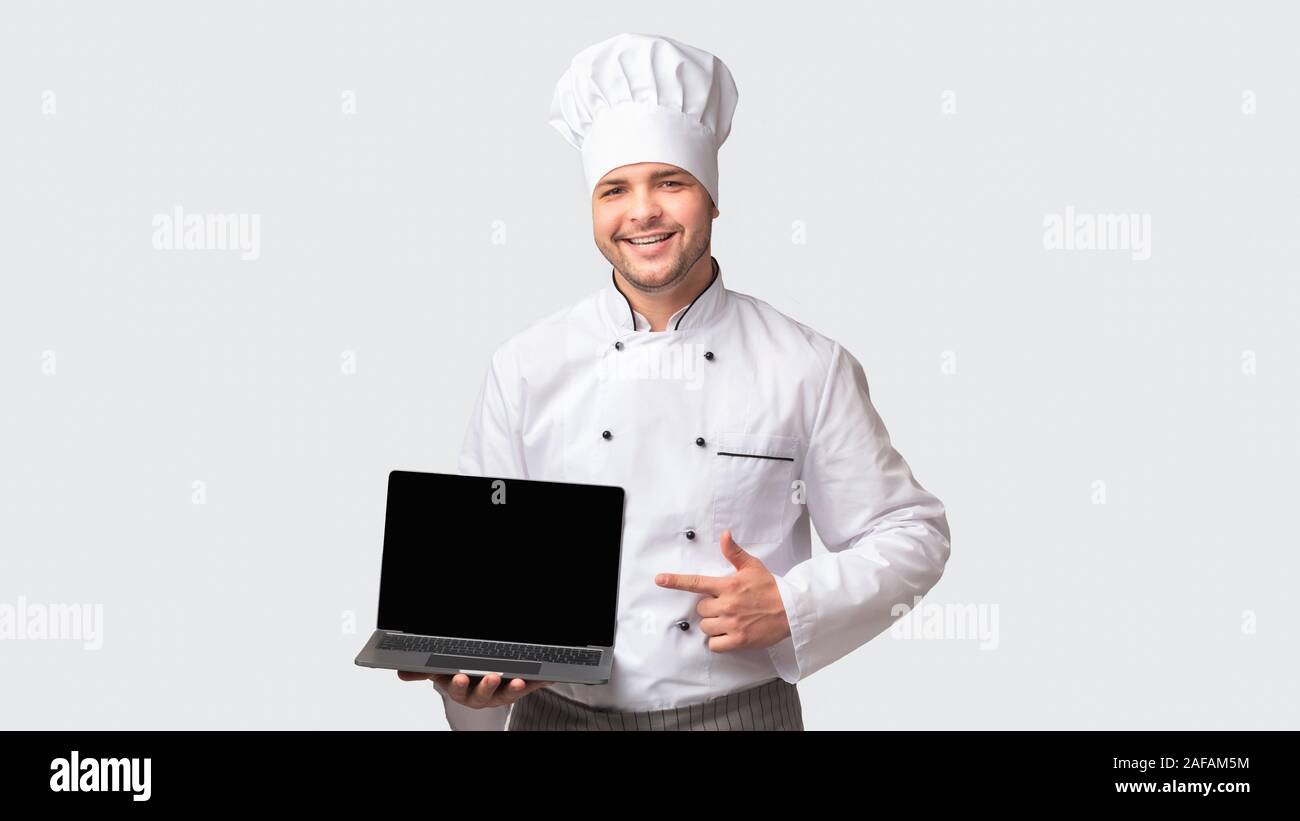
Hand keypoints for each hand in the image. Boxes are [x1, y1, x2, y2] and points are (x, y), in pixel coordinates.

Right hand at [397, 671, 554, 708]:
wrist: (484, 680)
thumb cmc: (462, 673)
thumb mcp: (442, 670)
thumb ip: (423, 671)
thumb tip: (400, 672)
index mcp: (460, 688)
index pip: (457, 688)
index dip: (459, 684)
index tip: (460, 677)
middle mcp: (481, 694)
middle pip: (483, 694)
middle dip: (487, 686)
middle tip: (492, 677)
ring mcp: (501, 693)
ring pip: (507, 694)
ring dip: (513, 688)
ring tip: (519, 680)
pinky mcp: (521, 689)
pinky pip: (531, 686)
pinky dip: (538, 681)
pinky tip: (546, 675)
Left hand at [655, 528, 792, 652]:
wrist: (791, 610)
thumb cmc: (770, 588)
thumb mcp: (753, 566)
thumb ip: (735, 553)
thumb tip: (724, 535)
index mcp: (728, 585)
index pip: (696, 582)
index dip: (675, 581)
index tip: (659, 580)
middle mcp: (727, 604)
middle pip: (700, 609)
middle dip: (709, 608)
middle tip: (726, 606)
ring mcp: (732, 623)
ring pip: (706, 627)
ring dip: (714, 625)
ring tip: (730, 620)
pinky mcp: (738, 640)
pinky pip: (715, 644)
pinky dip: (718, 642)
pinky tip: (729, 635)